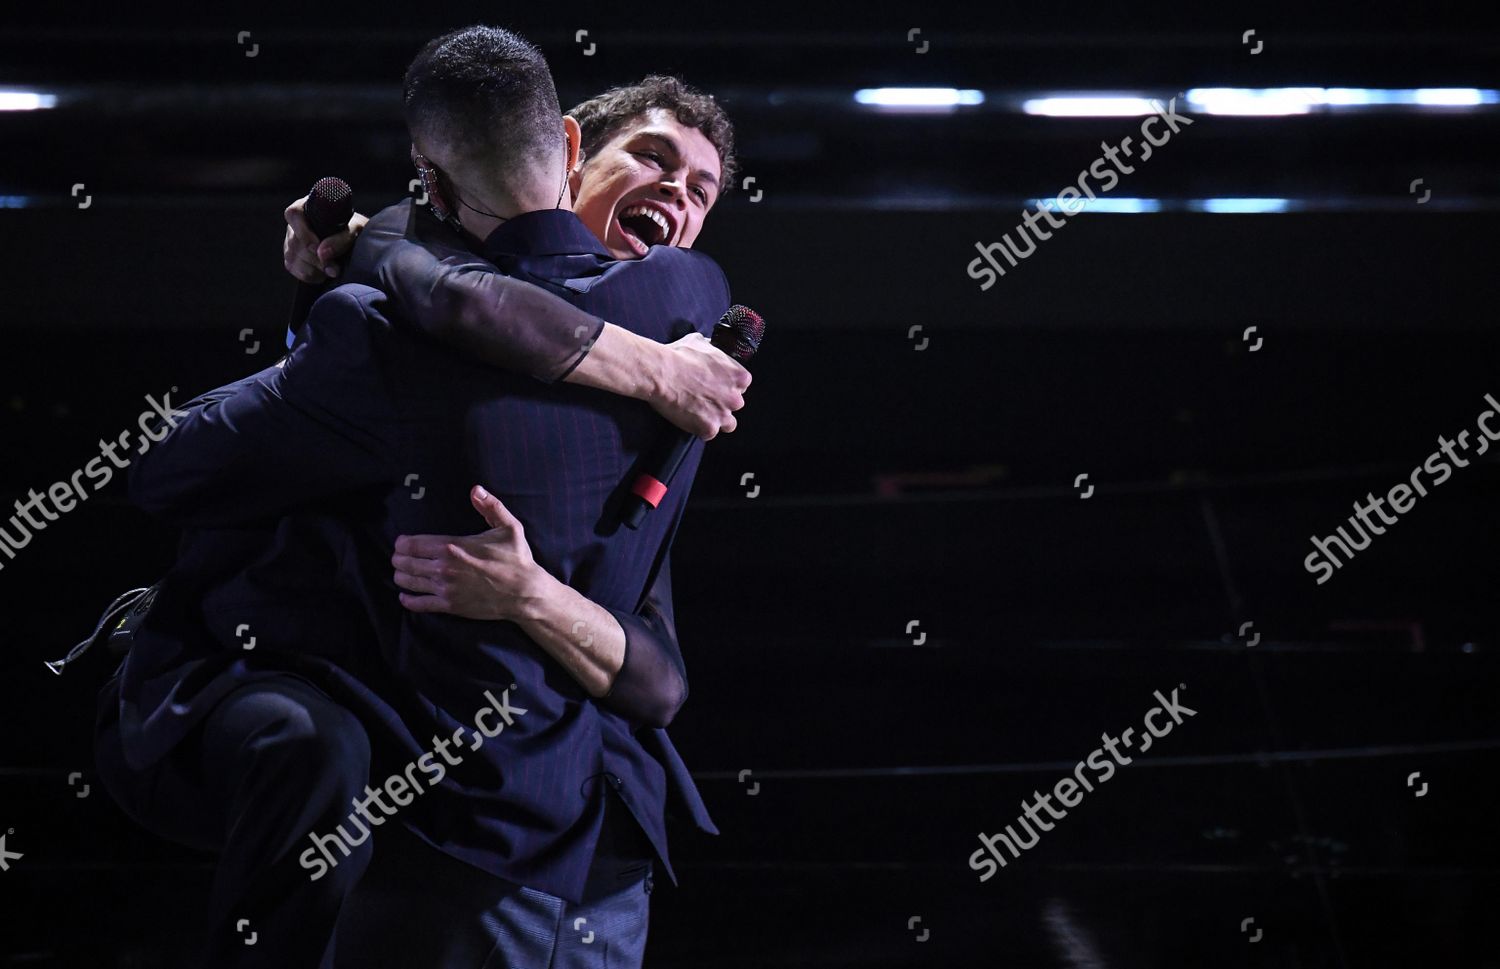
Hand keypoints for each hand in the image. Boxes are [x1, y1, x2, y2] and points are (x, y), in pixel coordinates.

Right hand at [283, 195, 368, 283]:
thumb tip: (322, 253)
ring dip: (314, 269)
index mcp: (308, 207)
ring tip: (332, 270)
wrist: (358, 242)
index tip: (318, 248)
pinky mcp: (292, 256)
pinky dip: (309, 275)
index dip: (304, 233)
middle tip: (335, 267)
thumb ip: (341, 239)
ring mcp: (291, 240)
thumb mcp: (355, 229)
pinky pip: (293, 268)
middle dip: (315, 259)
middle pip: (295, 242)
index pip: (294, 214)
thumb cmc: (355, 229)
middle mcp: (296, 223)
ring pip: (293, 257)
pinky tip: (323, 274)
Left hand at [392, 485, 546, 619]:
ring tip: (400, 573)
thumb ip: (491, 506)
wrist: (525, 593)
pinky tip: (404, 596)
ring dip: (400, 576)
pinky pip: (420, 604)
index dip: (402, 543)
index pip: (414, 543)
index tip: (401, 542)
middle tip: (398, 557)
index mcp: (454, 546)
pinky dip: (408, 600)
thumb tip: (476, 489)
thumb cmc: (517, 559)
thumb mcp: (509, 527)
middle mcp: (445, 567)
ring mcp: (446, 588)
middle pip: (406, 562)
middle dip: (398, 558)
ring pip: (409, 582)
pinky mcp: (450, 606)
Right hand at [650, 332, 751, 439]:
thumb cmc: (679, 356)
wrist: (661, 372)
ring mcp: (723, 414)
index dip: (727, 386)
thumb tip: (709, 346)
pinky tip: (689, 419)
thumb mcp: (700, 342)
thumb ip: (711, 349)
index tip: (715, 385)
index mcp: (739, 376)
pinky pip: (709, 433)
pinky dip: (700, 429)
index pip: (742, 385)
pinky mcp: (709, 428)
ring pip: (728, 424)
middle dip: (722, 402)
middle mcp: (735, 397)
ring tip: (700, 413)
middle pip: (735, 404)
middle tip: (705, 398)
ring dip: (717, 419)